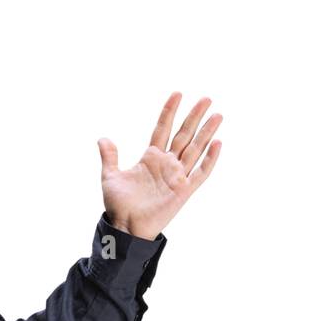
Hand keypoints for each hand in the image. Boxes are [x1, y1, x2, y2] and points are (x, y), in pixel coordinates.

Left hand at [98, 92, 222, 240]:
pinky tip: (217, 144)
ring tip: (217, 114)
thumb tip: (103, 138)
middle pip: (184, 135)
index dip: (169, 112)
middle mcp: (166, 164)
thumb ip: (110, 157)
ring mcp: (177, 176)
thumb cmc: (118, 204)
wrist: (125, 227)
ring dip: (207, 132)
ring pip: (195, 149)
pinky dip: (210, 159)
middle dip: (194, 116)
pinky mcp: (184, 191)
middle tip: (206, 98)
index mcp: (150, 158)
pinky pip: (201, 173)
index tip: (177, 94)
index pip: (163, 129)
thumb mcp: (110, 176)